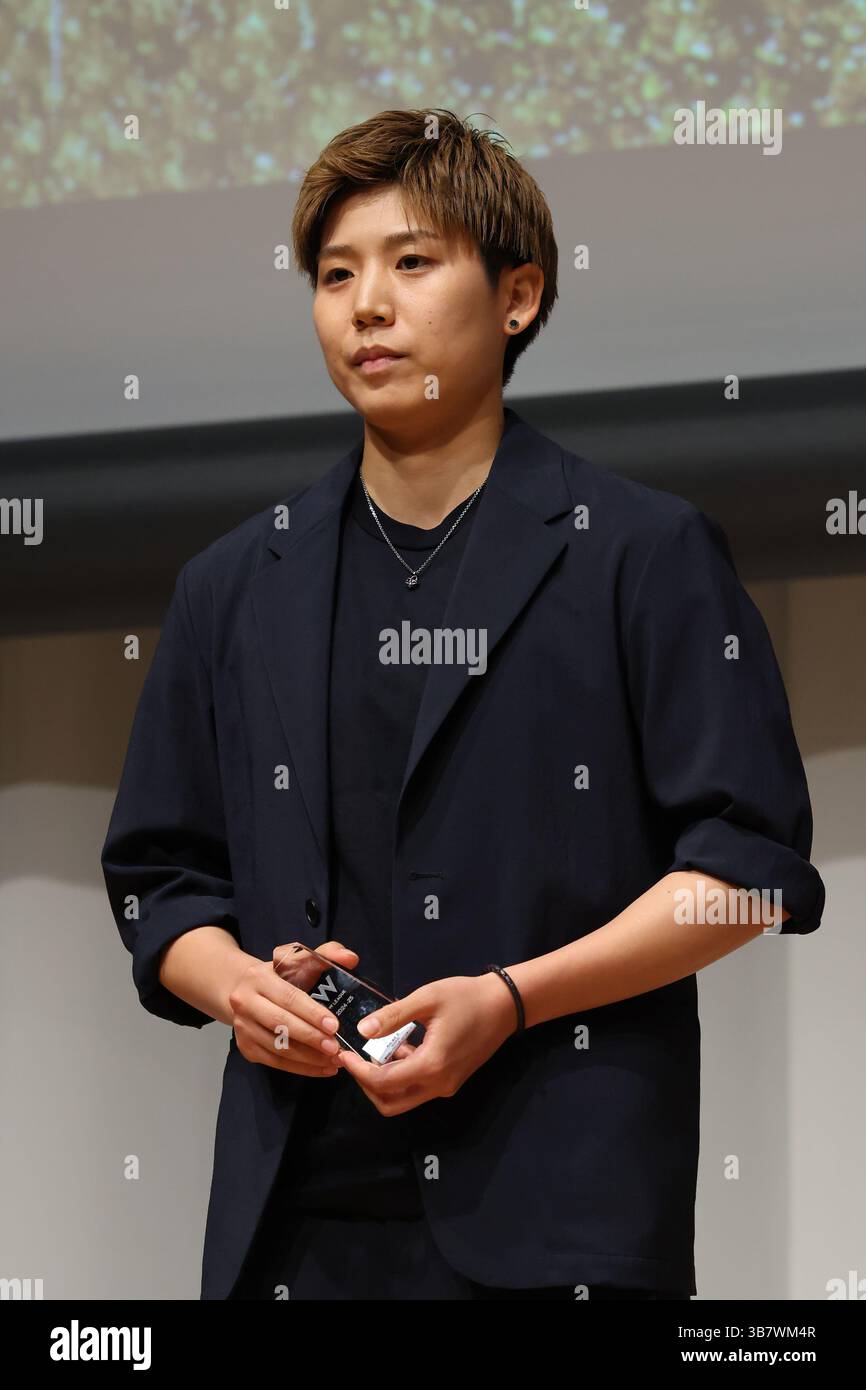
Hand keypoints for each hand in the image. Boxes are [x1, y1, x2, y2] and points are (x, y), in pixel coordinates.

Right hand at [227, 939, 359, 1076]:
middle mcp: (245, 1002)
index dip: (311, 1013)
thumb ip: (326, 954)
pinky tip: (323, 1068)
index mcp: (259, 978)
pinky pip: (276, 1062)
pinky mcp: (246, 1048)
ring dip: (309, 1058)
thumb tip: (351, 958)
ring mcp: (243, 1028)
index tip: (334, 1025)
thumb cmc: (280, 975)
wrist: (243, 990)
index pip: (288, 998)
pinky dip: (301, 1069)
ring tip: (334, 1060)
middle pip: (280, 1024)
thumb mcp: (299, 959)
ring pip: (278, 1048)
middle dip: (311, 1038)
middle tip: (336, 1047)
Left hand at [335, 972, 517, 1115]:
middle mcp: (439, 1084)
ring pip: (404, 1098)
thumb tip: (362, 1030)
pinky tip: (398, 1048)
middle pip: (390, 1103)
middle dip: (367, 1085)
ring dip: (384, 1081)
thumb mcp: (427, 999)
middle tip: (355, 1060)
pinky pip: (418, 1087)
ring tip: (373, 1051)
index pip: (382, 1082)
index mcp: (431, 1065)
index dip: (358, 1071)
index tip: (343, 1053)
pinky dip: (401, 1076)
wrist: (505, 1005)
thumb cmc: (466, 997)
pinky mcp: (452, 1080)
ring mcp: (447, 1086)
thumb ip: (393, 1016)